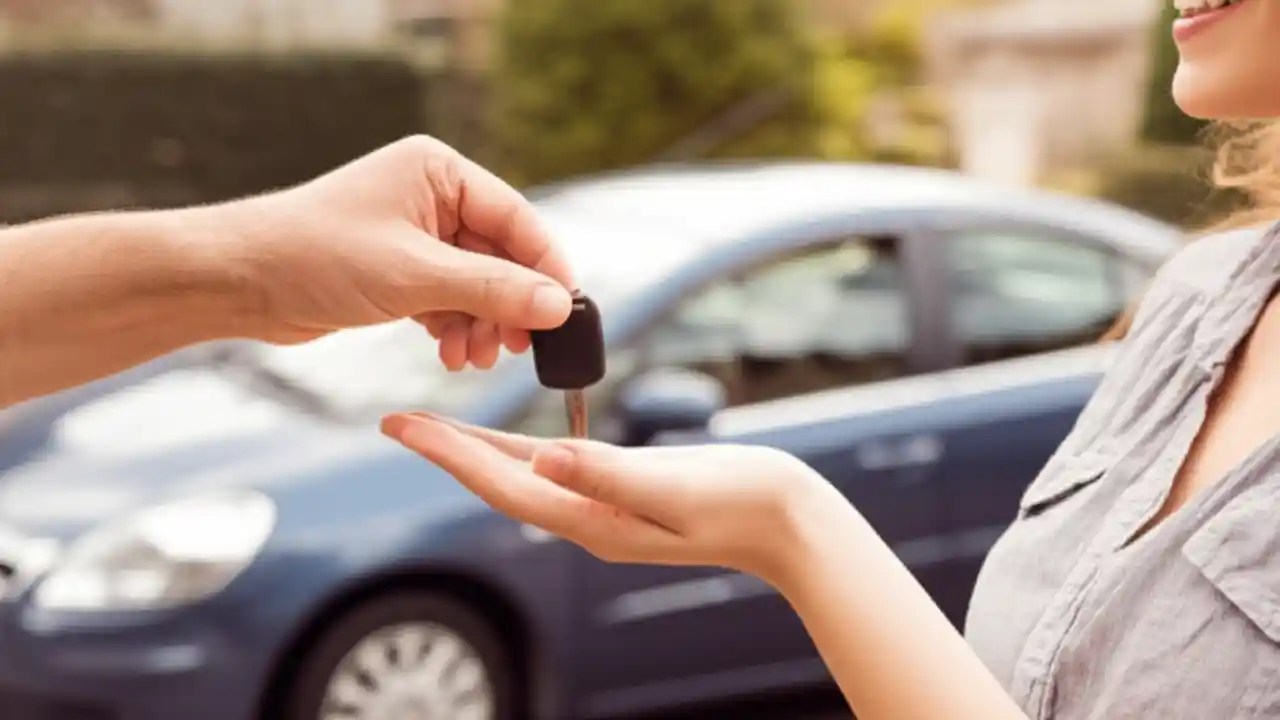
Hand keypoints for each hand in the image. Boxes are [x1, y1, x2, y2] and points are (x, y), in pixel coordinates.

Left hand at [225, 135, 575, 368]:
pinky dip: (455, 327)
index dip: (545, 267)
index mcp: (440, 171)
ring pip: (477, 284)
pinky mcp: (400, 269)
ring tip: (473, 358)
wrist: (238, 281)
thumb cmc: (316, 256)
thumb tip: (558, 305)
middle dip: (508, 305)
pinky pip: (450, 299)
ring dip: (481, 323)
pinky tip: (450, 353)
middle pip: (501, 256)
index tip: (565, 313)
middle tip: (516, 348)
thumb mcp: (414, 276)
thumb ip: (492, 289)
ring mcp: (417, 234)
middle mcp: (433, 196)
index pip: (517, 218)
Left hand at [379, 412, 842, 584]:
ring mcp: (603, 511)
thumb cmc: (741, 501)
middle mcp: (587, 520)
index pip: (502, 485)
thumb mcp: (674, 486)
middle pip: (499, 483)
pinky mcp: (621, 495)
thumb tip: (541, 459)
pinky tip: (509, 442)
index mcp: (592, 521)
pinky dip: (522, 453)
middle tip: (395, 421)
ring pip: (522, 477)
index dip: (450, 455)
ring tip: (435, 428)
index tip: (401, 426)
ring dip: (476, 452)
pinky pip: (556, 470)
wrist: (788, 523)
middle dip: (447, 452)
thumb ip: (608, 474)